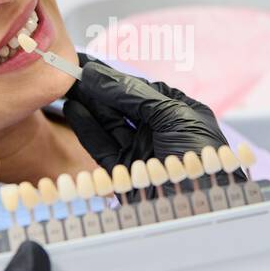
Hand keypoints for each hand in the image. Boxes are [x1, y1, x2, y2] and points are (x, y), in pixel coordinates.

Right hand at [63, 51, 240, 176]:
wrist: (203, 207)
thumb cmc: (201, 160)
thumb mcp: (174, 116)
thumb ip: (135, 95)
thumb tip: (99, 76)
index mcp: (178, 113)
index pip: (139, 88)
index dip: (112, 75)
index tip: (86, 63)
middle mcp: (159, 130)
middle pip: (120, 104)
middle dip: (95, 88)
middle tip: (68, 71)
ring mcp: (141, 151)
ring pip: (108, 122)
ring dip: (87, 104)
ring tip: (66, 85)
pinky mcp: (125, 173)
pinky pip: (101, 146)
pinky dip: (86, 128)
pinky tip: (73, 109)